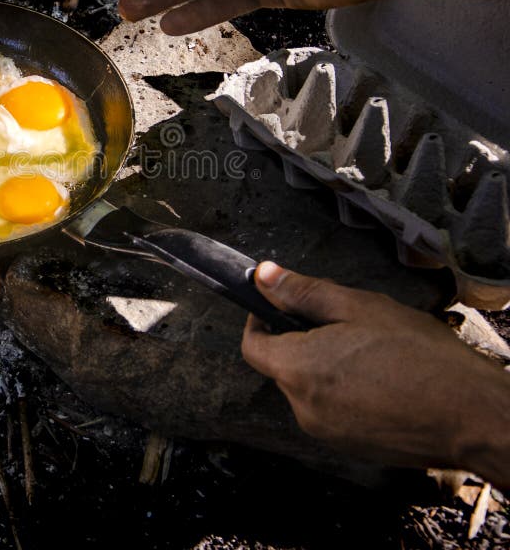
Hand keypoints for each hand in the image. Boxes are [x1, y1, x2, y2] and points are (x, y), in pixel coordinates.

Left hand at [242, 262, 509, 488]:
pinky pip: (332, 412)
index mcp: (298, 370)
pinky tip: (380, 379)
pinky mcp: (352, 448)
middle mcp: (304, 408)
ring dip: (325, 367)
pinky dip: (344, 393)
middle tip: (343, 324)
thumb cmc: (418, 355)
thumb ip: (303, 292)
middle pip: (282, 367)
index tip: (278, 306)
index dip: (260, 321)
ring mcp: (328, 433)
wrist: (472, 415)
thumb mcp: (357, 307)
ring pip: (309, 389)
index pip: (253, 346)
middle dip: (301, 341)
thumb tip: (263, 275)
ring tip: (369, 351)